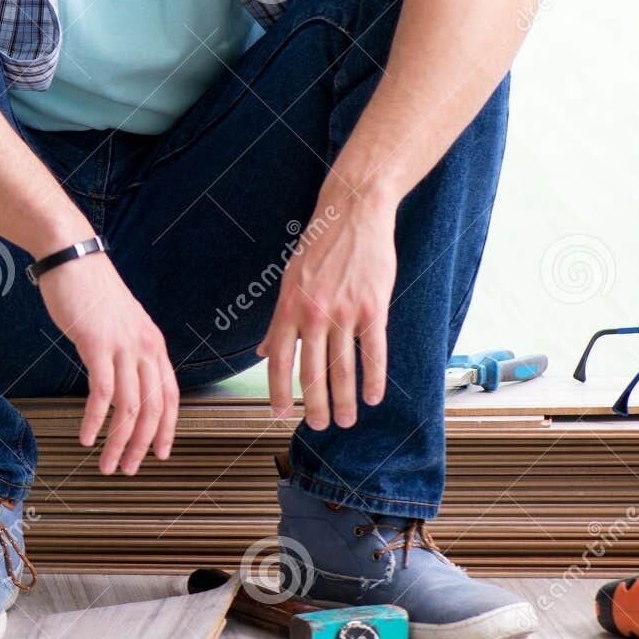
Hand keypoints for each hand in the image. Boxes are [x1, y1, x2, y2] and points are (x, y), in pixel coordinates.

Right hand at [38, 254, 179, 474]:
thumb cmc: (91, 290)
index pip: (170, 396)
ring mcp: (123, 346)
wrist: (72, 257)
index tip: (159, 454)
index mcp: (153, 344)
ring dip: (117, 442)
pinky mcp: (97, 344)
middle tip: (126, 469)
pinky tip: (86, 437)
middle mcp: (145, 347)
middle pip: (153, 409)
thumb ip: (127, 352)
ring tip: (105, 463)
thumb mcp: (120, 324)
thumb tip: (123, 384)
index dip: (168, 429)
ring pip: (129, 408)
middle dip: (141, 446)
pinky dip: (95, 421)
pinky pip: (102, 393)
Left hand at [256, 193, 397, 427]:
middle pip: (312, 372)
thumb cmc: (319, 247)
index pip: (279, 360)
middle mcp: (314, 313)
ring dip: (345, 400)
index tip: (281, 416)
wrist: (352, 212)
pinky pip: (374, 352)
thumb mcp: (288, 280)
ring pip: (343, 368)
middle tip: (319, 426)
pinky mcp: (374, 308)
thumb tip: (263, 353)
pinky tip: (373, 397)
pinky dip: (374, 379)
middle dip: (315, 405)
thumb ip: (278, 321)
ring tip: (346, 421)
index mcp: (288, 307)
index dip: (278, 392)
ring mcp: (345, 311)